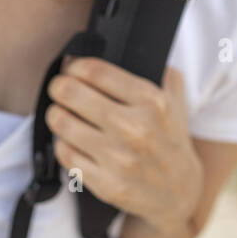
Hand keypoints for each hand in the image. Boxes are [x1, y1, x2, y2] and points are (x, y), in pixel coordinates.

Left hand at [45, 56, 203, 237]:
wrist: (178, 192)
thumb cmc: (169, 138)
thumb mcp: (175, 97)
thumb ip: (155, 67)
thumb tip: (114, 45)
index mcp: (152, 101)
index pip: (94, 70)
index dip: (74, 65)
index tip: (72, 69)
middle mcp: (135, 128)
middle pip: (70, 92)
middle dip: (59, 87)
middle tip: (60, 89)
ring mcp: (119, 159)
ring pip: (61, 122)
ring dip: (57, 114)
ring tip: (63, 114)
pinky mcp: (106, 184)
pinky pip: (64, 153)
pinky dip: (63, 143)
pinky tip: (72, 140)